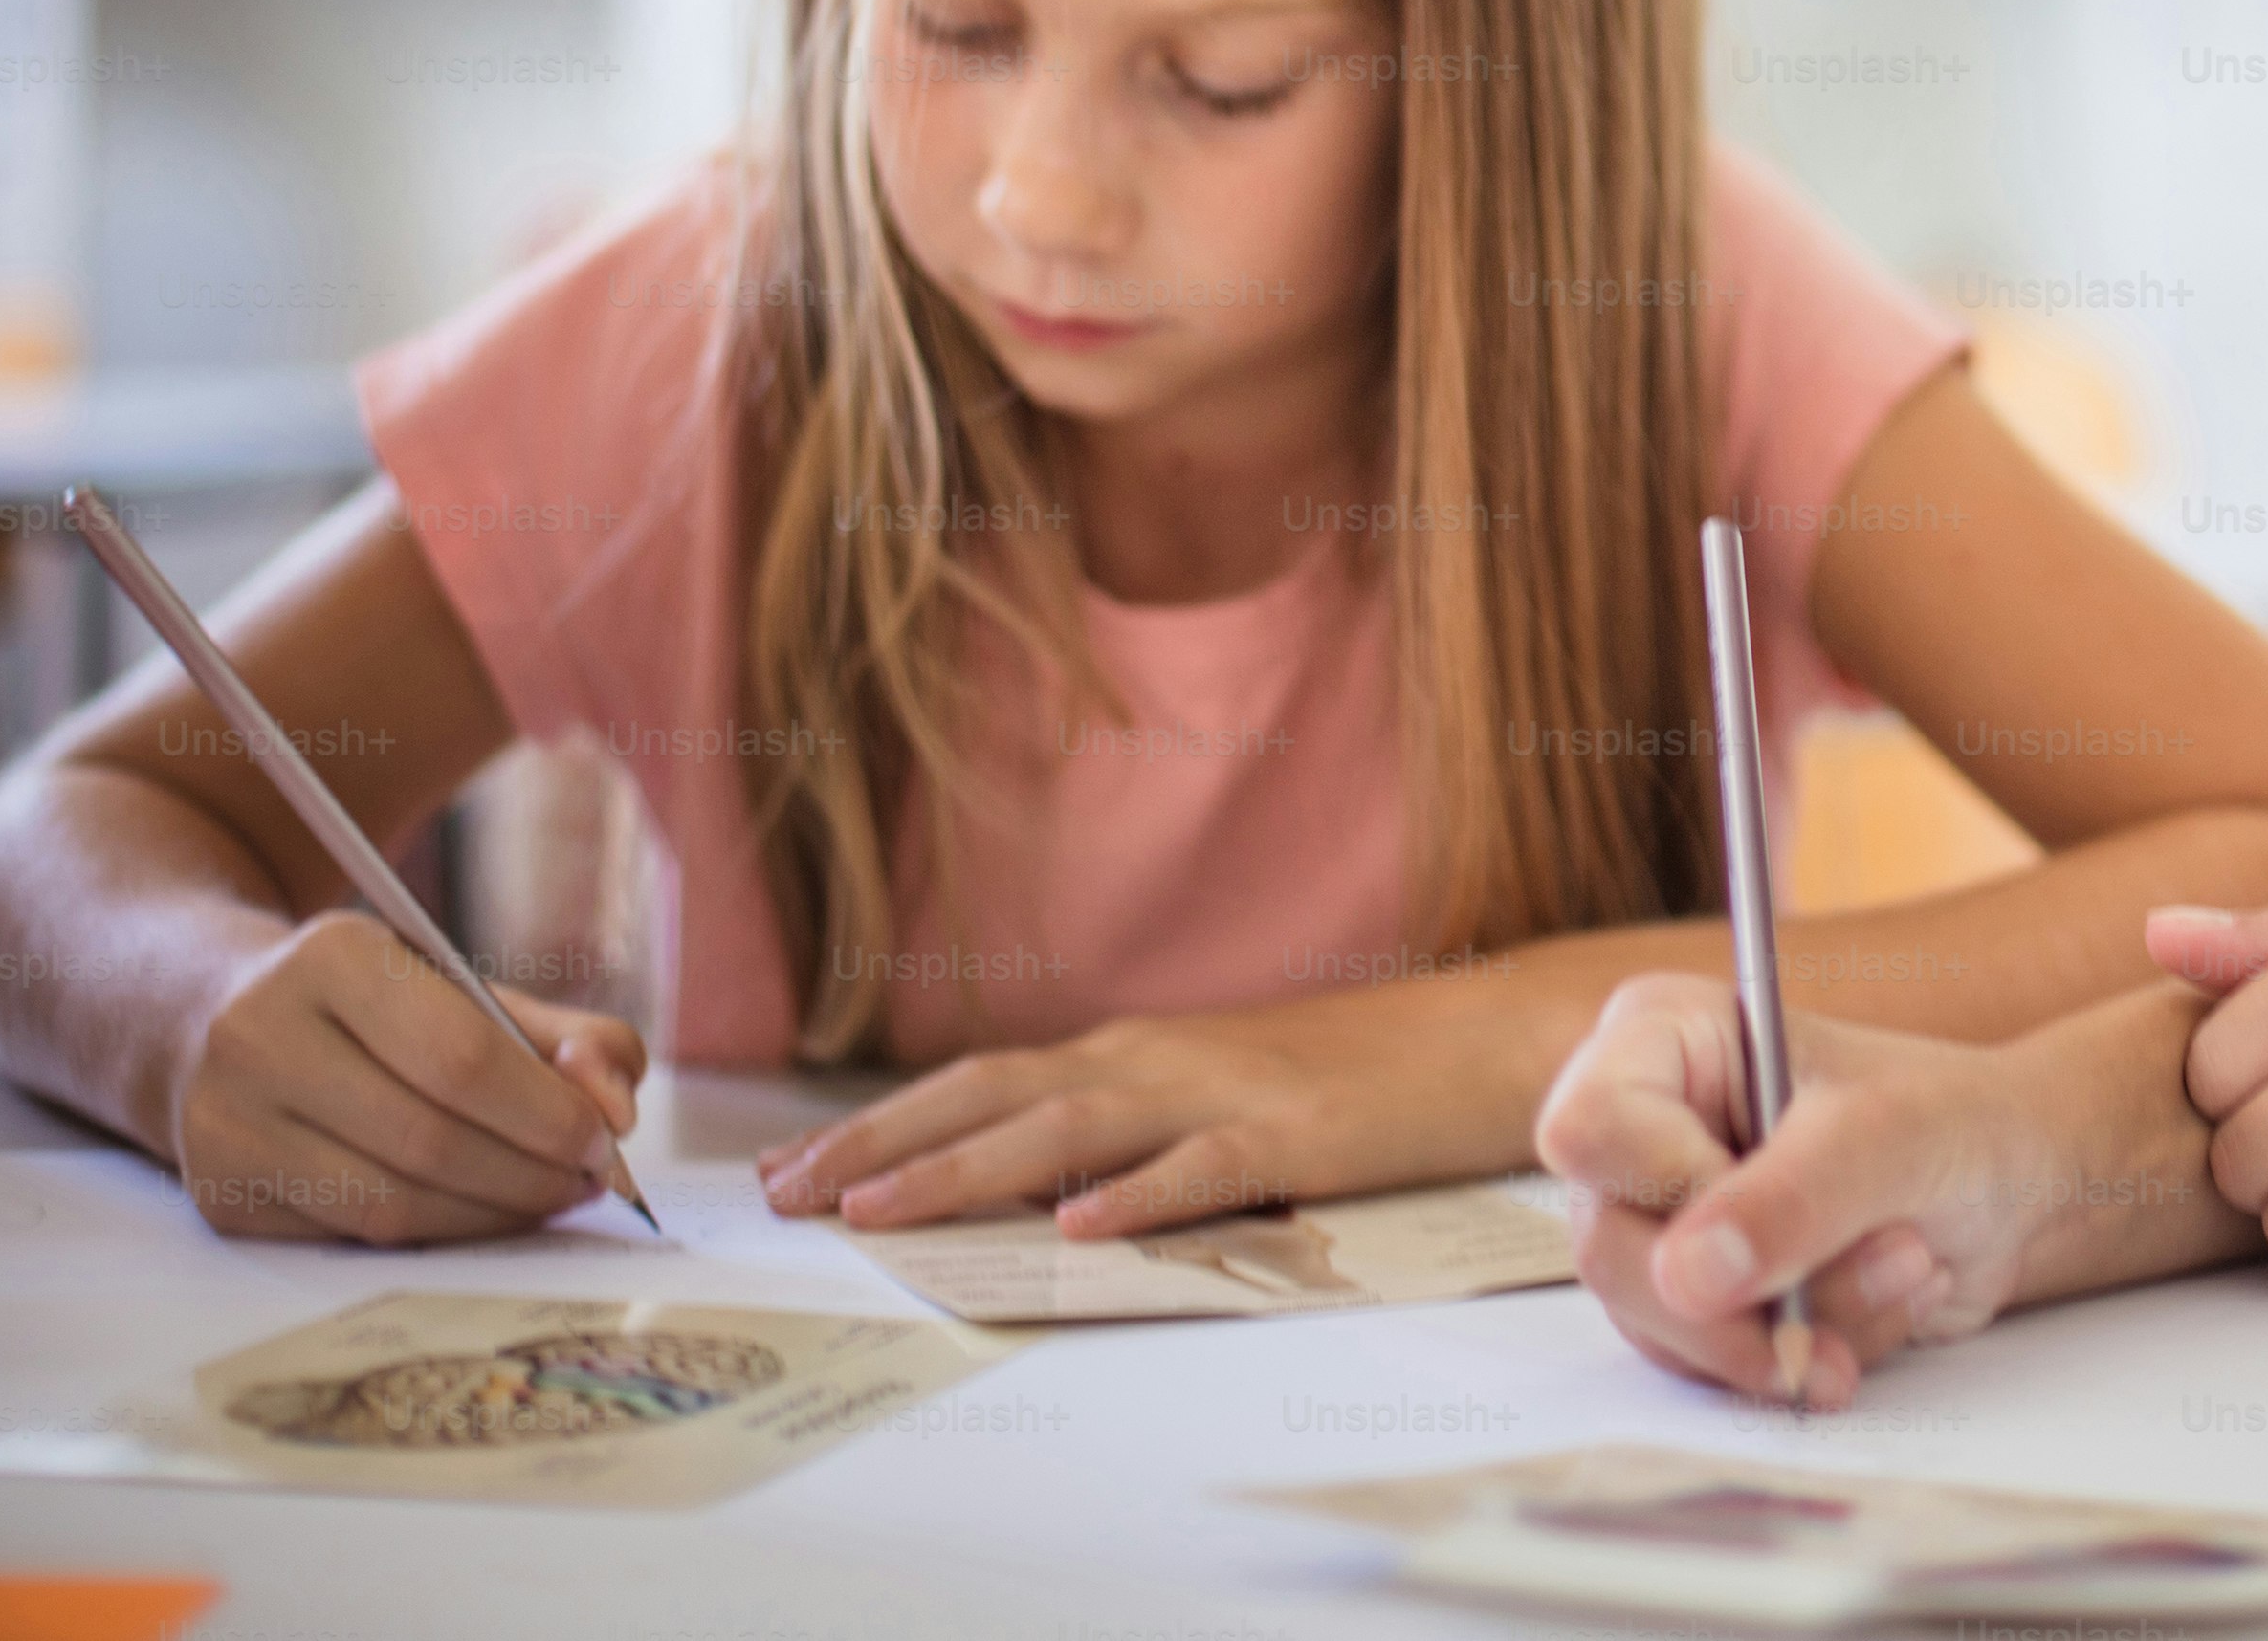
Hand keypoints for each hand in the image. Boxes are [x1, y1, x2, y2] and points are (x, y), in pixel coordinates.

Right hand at [168, 911, 644, 1246]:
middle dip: (530, 1172)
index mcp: (330, 958)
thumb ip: (568, 1038)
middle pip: (428, 1139)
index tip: (605, 1138)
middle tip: (589, 1182)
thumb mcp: (467, 990)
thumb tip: (616, 1110)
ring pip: (388, 1204)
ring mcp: (225, 1124)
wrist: (215, 1020)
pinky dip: (434, 1235)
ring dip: (491, 1216)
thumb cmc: (375, 1008)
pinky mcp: (218, 1195)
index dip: (547, 1112)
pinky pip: (350, 1237)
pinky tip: (478, 1216)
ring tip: (548, 1201)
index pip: (461, 1057)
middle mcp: (258, 1037)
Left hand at [759, 995, 1497, 1232]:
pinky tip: (1082, 1229)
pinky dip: (1138, 1196)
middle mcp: (1155, 1059)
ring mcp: (1222, 1092)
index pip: (979, 1083)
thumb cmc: (1350, 1076)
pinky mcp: (1292, 1134)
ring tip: (884, 1212)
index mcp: (1132, 1054)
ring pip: (1070, 1128)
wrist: (1480, 1039)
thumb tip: (1038, 1187)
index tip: (795, 1172)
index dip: (883, 1124)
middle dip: (882, 1144)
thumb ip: (1131, 1128)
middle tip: (787, 1197)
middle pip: (994, 1095)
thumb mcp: (1217, 1093)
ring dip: (969, 1168)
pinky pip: (1203, 1169)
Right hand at [1534, 974, 2085, 1408]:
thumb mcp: (1888, 1140)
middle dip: (1753, 1296)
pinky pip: (1711, 1365)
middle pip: (1612, 1251)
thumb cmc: (1954, 1120)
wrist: (2013, 1187)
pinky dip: (1810, 1353)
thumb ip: (1790, 1199)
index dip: (1675, 1193)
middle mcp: (1644, 1128)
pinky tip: (1887, 1304)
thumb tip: (1684, 1277)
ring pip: (1663, 1324)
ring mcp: (1666, 1220)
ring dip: (1802, 1326)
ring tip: (1909, 1265)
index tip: (1775, 1224)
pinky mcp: (1701, 1295)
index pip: (1592, 1130)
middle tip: (1881, 1272)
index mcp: (1663, 1040)